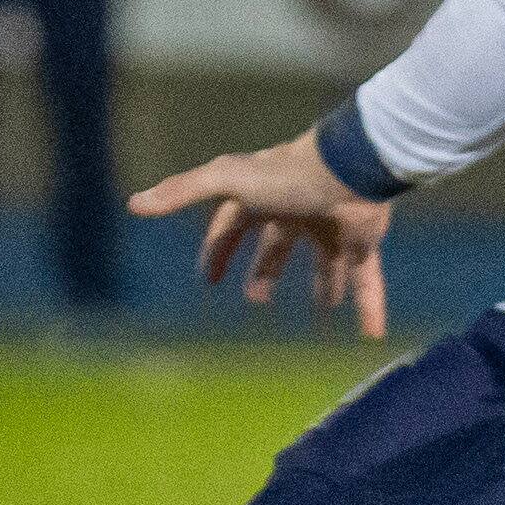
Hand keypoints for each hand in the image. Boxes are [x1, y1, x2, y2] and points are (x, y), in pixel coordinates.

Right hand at [129, 130, 391, 337]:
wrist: (348, 170)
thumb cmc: (285, 175)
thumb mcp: (226, 180)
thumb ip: (182, 191)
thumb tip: (134, 203)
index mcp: (262, 196)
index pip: (233, 224)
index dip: (219, 250)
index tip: (209, 279)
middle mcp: (298, 210)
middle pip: (278, 245)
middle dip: (267, 271)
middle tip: (257, 300)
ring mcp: (332, 226)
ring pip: (326, 262)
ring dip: (323, 287)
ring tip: (322, 312)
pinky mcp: (363, 240)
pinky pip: (366, 278)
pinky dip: (370, 305)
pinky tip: (370, 334)